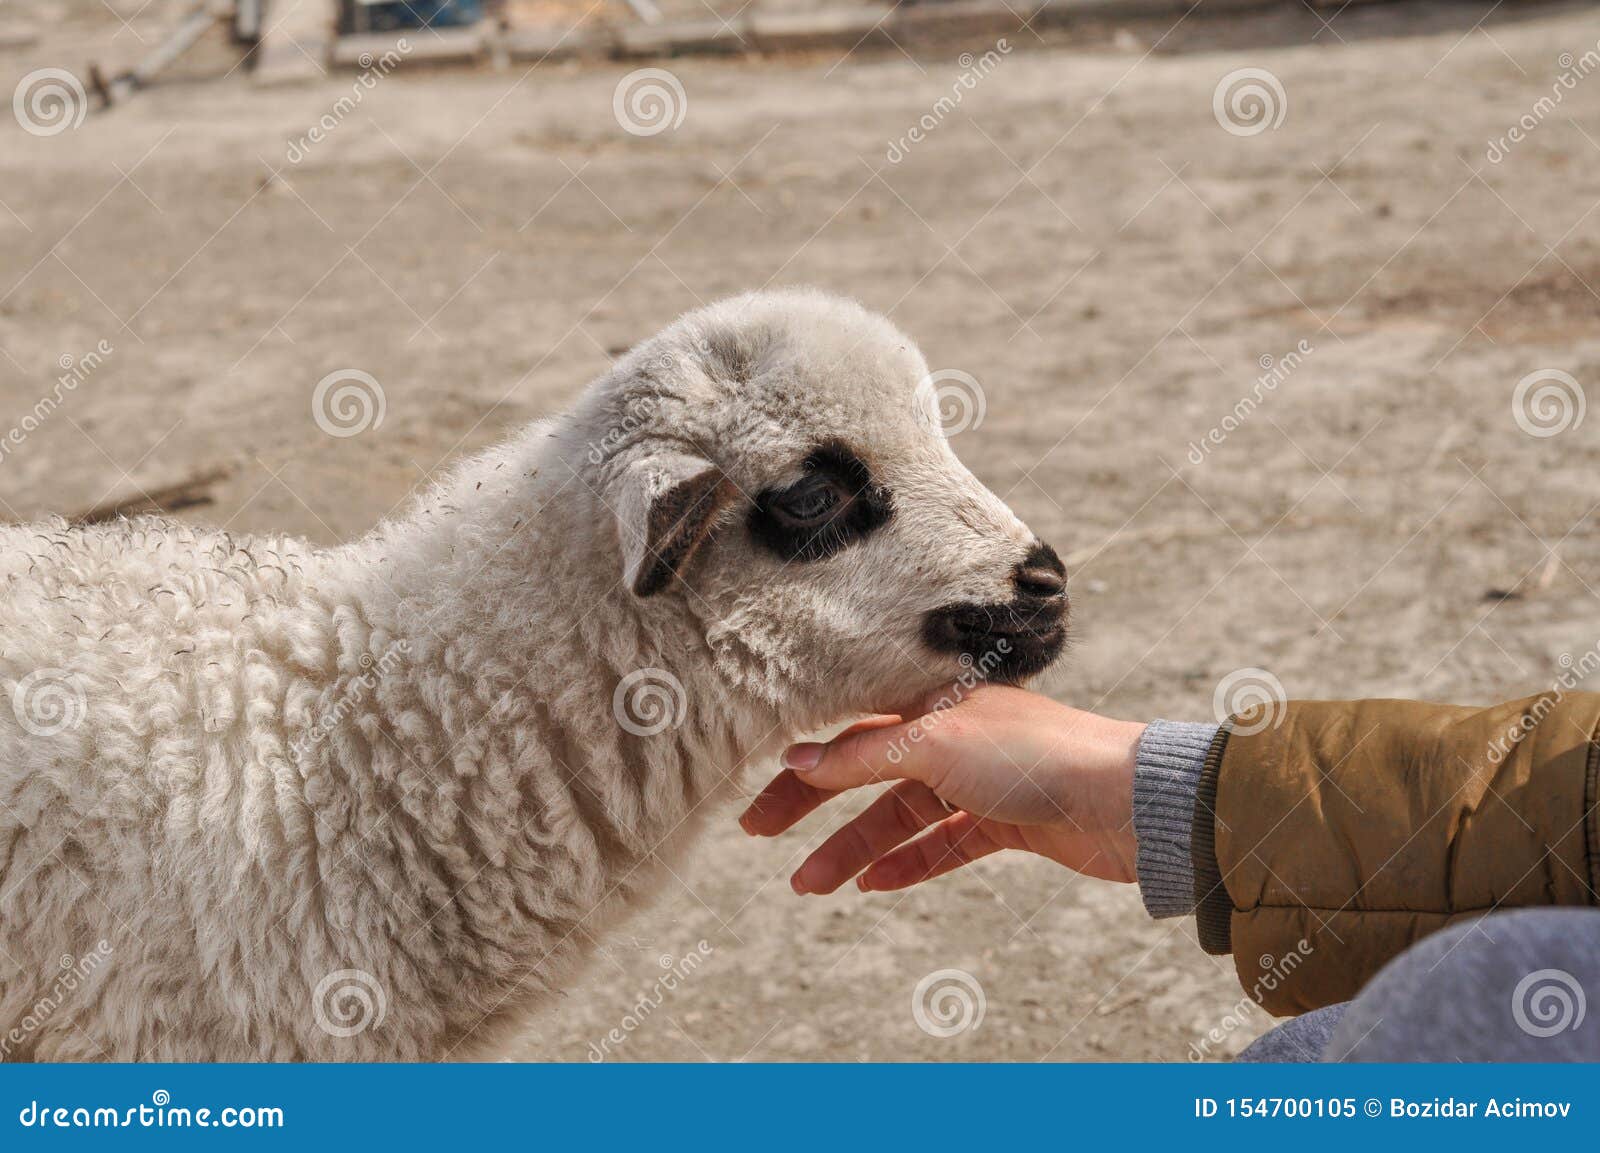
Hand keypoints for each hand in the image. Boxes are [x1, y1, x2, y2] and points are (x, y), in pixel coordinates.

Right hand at [739, 683, 1144, 894]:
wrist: (1124, 799)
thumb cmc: (1036, 752)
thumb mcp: (934, 745)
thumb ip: (862, 755)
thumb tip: (797, 760)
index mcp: (934, 701)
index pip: (850, 729)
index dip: (804, 760)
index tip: (759, 790)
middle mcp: (953, 735)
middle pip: (867, 771)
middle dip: (813, 806)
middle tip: (759, 835)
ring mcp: (979, 779)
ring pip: (901, 815)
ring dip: (855, 848)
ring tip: (811, 884)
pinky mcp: (1006, 821)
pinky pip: (943, 844)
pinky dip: (909, 863)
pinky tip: (875, 885)